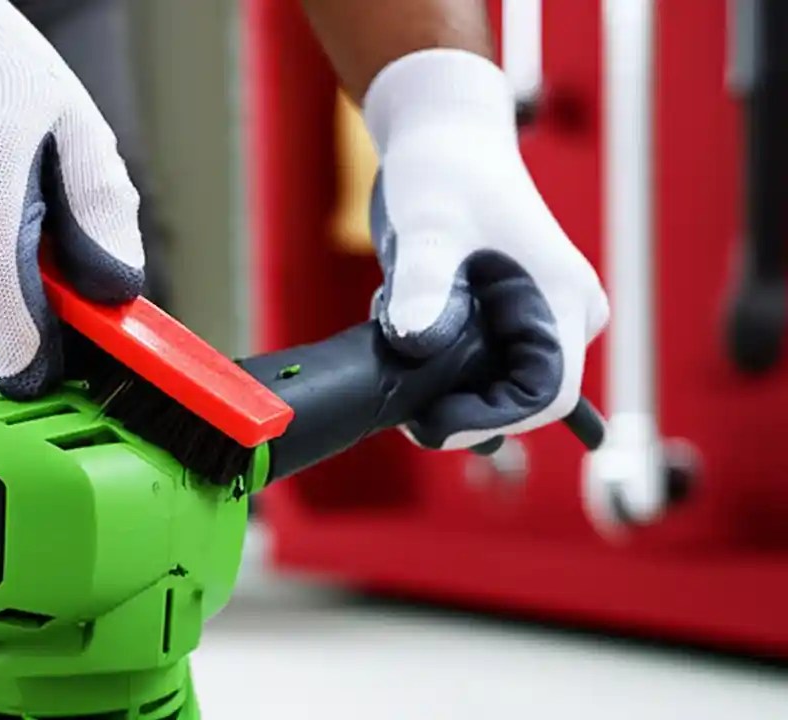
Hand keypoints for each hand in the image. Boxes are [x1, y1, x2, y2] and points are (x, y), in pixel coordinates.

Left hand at [364, 49, 608, 449]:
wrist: (443, 138)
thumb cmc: (444, 172)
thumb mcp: (427, 229)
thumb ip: (424, 285)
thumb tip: (417, 342)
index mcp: (562, 301)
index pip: (545, 396)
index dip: (487, 419)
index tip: (425, 418)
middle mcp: (565, 315)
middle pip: (519, 398)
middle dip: (457, 400)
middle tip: (397, 370)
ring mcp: (540, 317)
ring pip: (496, 383)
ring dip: (443, 376)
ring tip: (401, 321)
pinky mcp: (512, 316)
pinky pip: (480, 362)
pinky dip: (440, 359)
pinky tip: (407, 317)